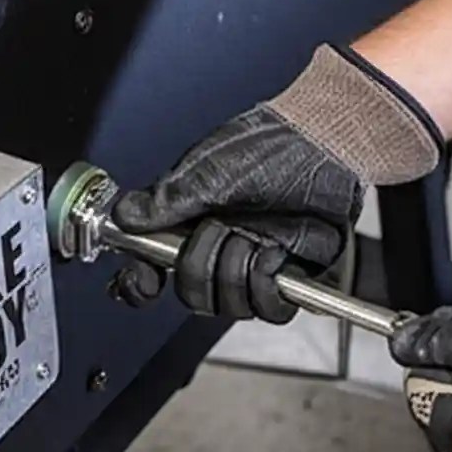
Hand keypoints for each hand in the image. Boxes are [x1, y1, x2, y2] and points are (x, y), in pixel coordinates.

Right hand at [111, 44, 443, 322]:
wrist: (326, 143)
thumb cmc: (270, 144)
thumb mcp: (207, 170)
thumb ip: (166, 200)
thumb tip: (124, 215)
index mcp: (187, 223)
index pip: (149, 269)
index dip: (141, 283)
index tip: (145, 283)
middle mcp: (217, 248)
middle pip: (192, 294)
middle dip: (201, 266)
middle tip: (217, 229)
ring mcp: (252, 264)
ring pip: (229, 305)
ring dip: (237, 270)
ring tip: (252, 235)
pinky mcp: (288, 276)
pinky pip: (270, 308)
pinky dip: (268, 284)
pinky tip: (274, 253)